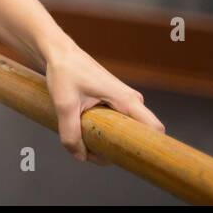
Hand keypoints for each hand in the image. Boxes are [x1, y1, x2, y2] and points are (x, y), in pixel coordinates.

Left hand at [43, 39, 164, 163]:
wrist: (58, 52)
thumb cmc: (64, 72)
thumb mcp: (64, 104)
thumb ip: (71, 133)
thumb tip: (80, 157)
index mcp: (127, 99)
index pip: (155, 128)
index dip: (151, 147)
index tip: (137, 160)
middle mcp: (131, 100)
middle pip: (138, 134)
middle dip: (121, 149)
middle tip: (97, 155)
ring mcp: (124, 101)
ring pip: (126, 130)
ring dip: (110, 141)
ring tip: (87, 144)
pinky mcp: (114, 101)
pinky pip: (118, 124)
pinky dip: (105, 132)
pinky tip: (86, 135)